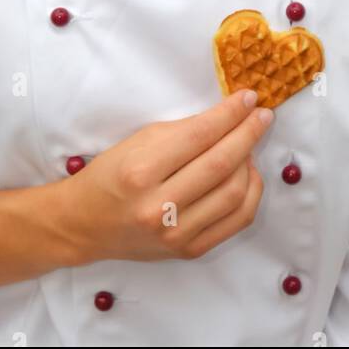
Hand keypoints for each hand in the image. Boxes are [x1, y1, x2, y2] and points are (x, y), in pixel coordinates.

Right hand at [62, 90, 273, 264]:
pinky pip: (236, 220)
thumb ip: (184, 131)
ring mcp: (176, 233)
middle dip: (248, 133)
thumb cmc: (110, 174)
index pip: (200, 135)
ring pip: (234, 192)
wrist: (85, 224)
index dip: (230, 113)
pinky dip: (250, 193)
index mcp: (141, 171)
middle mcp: (159, 206)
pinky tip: (247, 174)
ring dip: (250, 161)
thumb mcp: (138, 141)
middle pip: (221, 163)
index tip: (249, 97)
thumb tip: (228, 116)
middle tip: (262, 115)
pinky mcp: (188, 250)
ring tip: (248, 145)